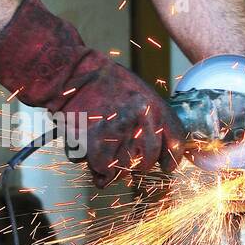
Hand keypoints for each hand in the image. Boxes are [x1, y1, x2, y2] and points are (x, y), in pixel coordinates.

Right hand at [0, 0, 186, 187]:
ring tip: (100, 146)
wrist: (69, 73)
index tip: (166, 166)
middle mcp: (141, 122)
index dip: (171, 159)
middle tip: (122, 155)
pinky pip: (102, 172)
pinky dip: (96, 168)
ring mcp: (119, 135)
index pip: (175, 143)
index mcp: (154, 107)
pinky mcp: (96, 145)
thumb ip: (149, 118)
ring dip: (112, 165)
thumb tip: (159, 148)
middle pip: (146, 162)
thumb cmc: (100, 80)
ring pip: (122, 169)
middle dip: (135, 164)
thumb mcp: (136, 91)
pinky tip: (89, 152)